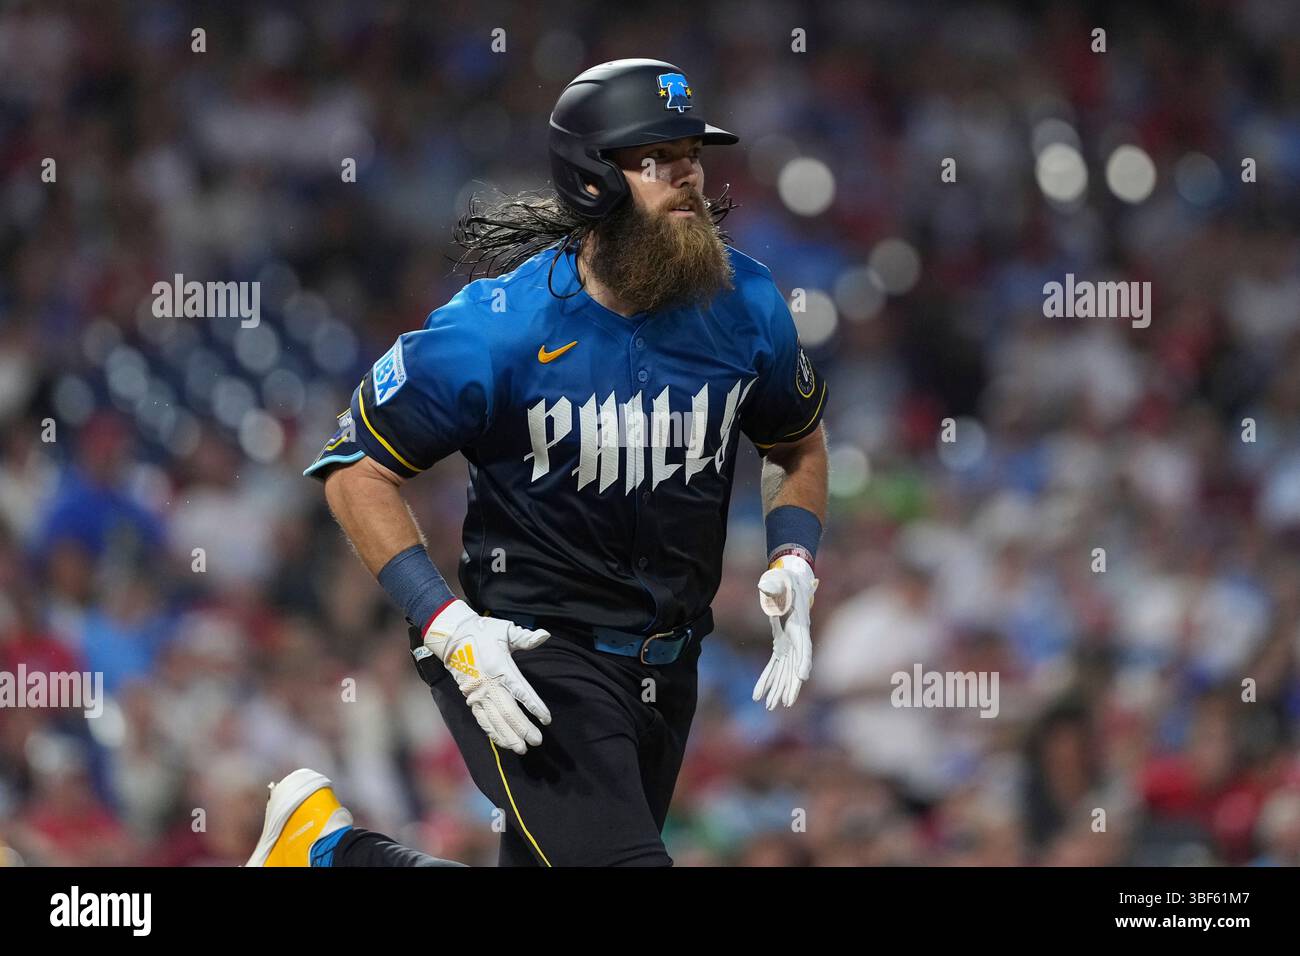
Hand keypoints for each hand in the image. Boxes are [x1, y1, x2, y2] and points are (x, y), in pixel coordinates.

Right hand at [422, 600, 551, 753]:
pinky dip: (492, 732)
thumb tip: (545, 635)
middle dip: (523, 728)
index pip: (521, 692)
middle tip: (537, 741)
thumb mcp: (505, 630)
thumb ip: (525, 637)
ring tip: (521, 749)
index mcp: (500, 668)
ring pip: (494, 720)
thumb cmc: (482, 631)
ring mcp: (477, 694)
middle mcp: (488, 684)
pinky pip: (482, 719)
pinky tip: (503, 742)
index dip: (534, 707)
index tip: (546, 719)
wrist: (452, 635)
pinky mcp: (470, 698)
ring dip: (508, 736)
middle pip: (508, 712)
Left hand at [752, 554, 817, 709]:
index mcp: (800, 625)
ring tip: (770, 706)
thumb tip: (764, 586)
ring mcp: (790, 644)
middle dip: (791, 685)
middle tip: (786, 703)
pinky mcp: (781, 645)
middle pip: (795, 666)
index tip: (802, 676)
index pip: (804, 647)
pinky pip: (774, 666)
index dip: (804, 662)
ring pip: (784, 671)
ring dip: (778, 688)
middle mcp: (797, 638)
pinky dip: (767, 679)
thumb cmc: (786, 580)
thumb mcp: (780, 580)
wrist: (791, 580)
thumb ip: (773, 586)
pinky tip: (759, 694)